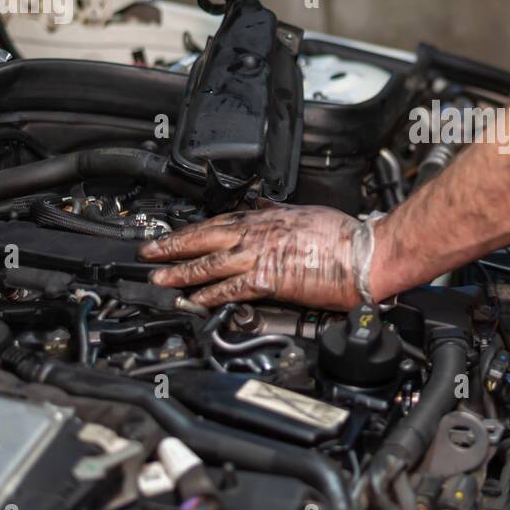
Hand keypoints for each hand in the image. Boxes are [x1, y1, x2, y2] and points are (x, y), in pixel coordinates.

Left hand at [139, 204, 363, 308]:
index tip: (173, 235)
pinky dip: (208, 295)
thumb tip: (265, 208)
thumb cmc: (343, 236)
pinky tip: (193, 301)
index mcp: (265, 218)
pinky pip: (230, 290)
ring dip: (179, 272)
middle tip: (147, 254)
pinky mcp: (268, 282)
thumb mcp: (304, 212)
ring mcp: (260, 257)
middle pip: (203, 240)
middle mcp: (257, 235)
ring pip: (208, 265)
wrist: (362, 255)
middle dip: (171, 247)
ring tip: (158, 280)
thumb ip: (278, 213)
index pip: (217, 222)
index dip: (190, 230)